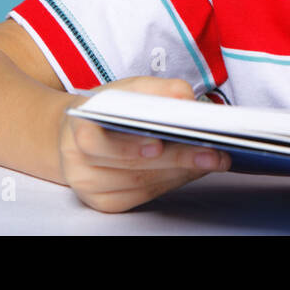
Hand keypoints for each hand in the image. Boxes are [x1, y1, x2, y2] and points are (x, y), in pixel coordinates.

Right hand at [57, 75, 230, 212]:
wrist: (81, 132)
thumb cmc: (108, 108)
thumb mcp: (129, 88)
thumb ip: (158, 89)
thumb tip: (186, 99)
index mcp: (78, 127)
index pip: (98, 142)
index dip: (130, 146)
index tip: (161, 144)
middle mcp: (78, 162)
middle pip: (130, 166)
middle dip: (175, 159)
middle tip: (211, 153)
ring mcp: (90, 187)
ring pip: (140, 184)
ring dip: (179, 172)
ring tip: (211, 159)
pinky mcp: (105, 202)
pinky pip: (143, 195)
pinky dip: (171, 182)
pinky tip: (191, 170)